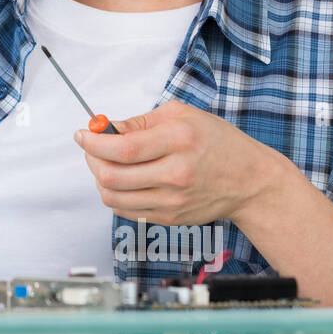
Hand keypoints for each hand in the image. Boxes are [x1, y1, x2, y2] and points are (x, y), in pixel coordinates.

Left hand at [73, 98, 283, 226]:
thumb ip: (140, 122)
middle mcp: (176, 173)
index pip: (123, 148)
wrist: (250, 180)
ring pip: (113, 197)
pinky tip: (121, 180)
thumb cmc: (218, 142)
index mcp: (179, 140)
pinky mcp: (170, 218)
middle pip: (112, 176)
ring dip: (99, 178)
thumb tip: (105, 128)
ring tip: (105, 163)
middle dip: (91, 160)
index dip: (93, 142)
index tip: (82, 135)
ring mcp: (173, 200)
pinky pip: (125, 210)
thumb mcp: (182, 115)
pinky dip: (114, 194)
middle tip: (92, 148)